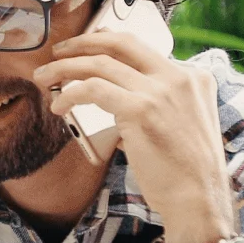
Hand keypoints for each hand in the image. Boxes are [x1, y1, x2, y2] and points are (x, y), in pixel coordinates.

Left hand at [38, 31, 235, 242]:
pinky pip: (93, 89)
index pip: (143, 49)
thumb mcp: (186, 126)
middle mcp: (178, 77)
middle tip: (59, 51)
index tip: (87, 47)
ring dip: (65, 67)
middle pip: (121, 43)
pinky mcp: (140, 109)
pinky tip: (59, 105)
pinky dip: (70, 94)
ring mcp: (160, 91)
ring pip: (101, 63)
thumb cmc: (187, 175)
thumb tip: (121, 106)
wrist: (199, 200)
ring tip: (44, 77)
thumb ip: (160, 108)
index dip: (109, 44)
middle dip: (84, 42)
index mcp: (194, 78)